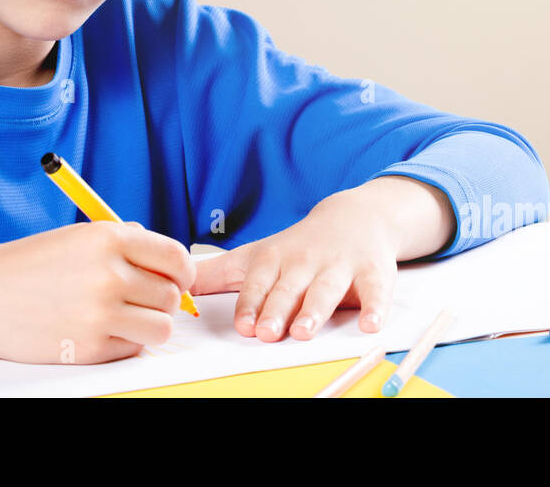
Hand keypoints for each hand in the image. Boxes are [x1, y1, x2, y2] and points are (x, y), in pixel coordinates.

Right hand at [0, 220, 195, 363]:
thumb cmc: (31, 264)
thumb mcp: (79, 237)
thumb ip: (126, 243)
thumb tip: (171, 262)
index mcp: (109, 238)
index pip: (176, 257)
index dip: (183, 271)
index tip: (177, 278)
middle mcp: (108, 274)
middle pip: (172, 295)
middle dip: (162, 298)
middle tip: (140, 299)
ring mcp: (100, 313)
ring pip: (161, 327)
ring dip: (149, 324)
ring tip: (125, 317)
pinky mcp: (89, 347)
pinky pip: (133, 349)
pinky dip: (123, 343)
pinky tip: (98, 330)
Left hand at [189, 187, 402, 341]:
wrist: (355, 218)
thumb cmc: (297, 247)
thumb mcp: (255, 255)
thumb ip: (216, 273)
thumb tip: (173, 286)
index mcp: (275, 258)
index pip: (259, 282)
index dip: (251, 303)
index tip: (243, 325)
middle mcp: (306, 261)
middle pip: (290, 288)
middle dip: (277, 310)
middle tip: (266, 333)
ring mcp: (340, 266)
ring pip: (326, 289)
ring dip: (315, 311)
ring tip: (304, 332)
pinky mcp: (373, 272)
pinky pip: (376, 291)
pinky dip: (375, 308)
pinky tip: (371, 326)